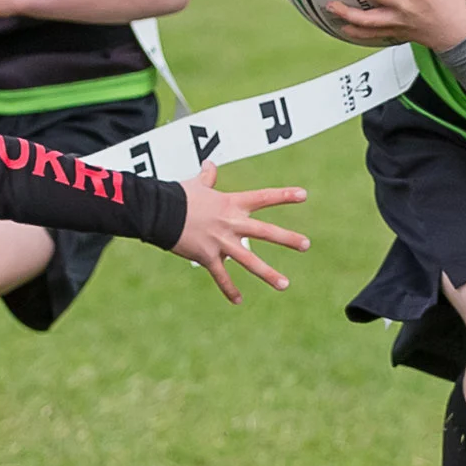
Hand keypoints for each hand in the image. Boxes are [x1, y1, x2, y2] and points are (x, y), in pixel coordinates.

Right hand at [170, 164, 309, 303]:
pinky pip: (221, 276)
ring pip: (249, 260)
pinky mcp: (208, 256)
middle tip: (306, 245)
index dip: (284, 196)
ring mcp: (221, 242)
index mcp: (232, 204)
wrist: (159, 212)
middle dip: (287, 238)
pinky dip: (229, 289)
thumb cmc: (178, 196)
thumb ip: (207, 177)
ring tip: (285, 284)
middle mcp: (231, 223)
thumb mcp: (196, 185)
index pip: (264, 197)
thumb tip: (209, 164)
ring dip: (268, 274)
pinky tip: (239, 301)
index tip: (304, 195)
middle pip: (265, 232)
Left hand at [323, 0, 465, 50]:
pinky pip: (373, 34)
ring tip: (331, 5)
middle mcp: (406, 5)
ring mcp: (399, 20)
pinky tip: (342, 27)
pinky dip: (357, 32)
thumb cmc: (455, 3)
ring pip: (369, 19)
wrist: (457, 36)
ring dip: (348, 13)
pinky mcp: (396, 31)